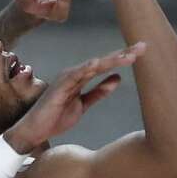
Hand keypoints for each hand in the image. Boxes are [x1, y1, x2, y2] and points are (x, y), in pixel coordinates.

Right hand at [8, 46, 144, 152]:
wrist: (34, 131)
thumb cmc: (55, 118)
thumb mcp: (83, 104)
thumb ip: (98, 92)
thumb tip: (118, 79)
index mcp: (80, 77)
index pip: (105, 65)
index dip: (122, 58)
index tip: (141, 51)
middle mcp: (74, 74)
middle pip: (102, 61)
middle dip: (122, 54)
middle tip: (142, 46)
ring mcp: (66, 80)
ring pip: (92, 67)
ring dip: (110, 60)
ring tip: (128, 56)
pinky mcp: (59, 89)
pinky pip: (74, 77)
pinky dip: (85, 69)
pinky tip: (97, 63)